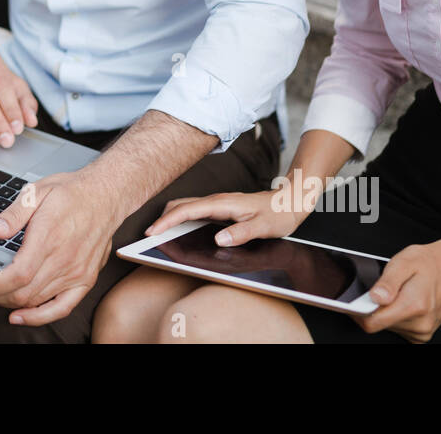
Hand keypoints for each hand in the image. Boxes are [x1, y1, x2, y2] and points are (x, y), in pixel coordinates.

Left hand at [0, 169, 123, 325]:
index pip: (17, 275)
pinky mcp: (85, 280)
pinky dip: (39, 317)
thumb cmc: (71, 193)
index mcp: (49, 237)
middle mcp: (64, 259)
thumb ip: (14, 213)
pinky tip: (22, 316)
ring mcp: (76, 273)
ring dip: (9, 303)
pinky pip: (62, 308)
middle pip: (22, 292)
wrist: (105, 195)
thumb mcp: (36, 191)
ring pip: (36, 301)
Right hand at [145, 182, 314, 245]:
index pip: (187, 211)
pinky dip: (181, 217)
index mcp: (223, 204)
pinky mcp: (221, 207)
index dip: (167, 221)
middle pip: (181, 205)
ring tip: (158, 233)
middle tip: (148, 236)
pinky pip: (194, 210)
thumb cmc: (279, 214)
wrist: (291, 201)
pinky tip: (179, 228)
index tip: (152, 232)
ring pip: (186, 206)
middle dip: (162, 218)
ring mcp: (218, 203)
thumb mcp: (264, 227)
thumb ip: (241, 233)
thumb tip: (217, 239)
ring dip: (170, 217)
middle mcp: (217, 200)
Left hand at [356, 238, 440, 342]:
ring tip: (397, 293)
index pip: (372, 322)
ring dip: (386, 312)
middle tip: (383, 290)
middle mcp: (420, 323)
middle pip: (379, 324)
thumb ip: (388, 282)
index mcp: (413, 305)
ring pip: (388, 327)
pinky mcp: (423, 334)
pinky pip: (399, 330)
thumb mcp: (403, 262)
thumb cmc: (428, 263)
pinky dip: (396, 318)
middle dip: (375, 308)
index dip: (357, 313)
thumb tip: (375, 297)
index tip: (353, 302)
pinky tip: (403, 303)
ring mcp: (423, 331)